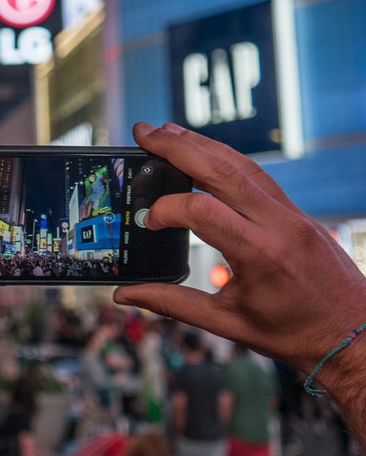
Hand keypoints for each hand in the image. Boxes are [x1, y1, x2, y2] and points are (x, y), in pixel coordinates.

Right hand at [114, 123, 365, 382]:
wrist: (357, 336)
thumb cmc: (294, 335)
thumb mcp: (229, 324)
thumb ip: (172, 303)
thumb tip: (124, 295)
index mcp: (261, 254)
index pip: (202, 210)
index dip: (166, 209)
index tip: (147, 221)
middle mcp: (280, 225)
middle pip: (221, 169)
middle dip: (178, 146)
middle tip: (143, 131)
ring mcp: (293, 215)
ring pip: (242, 164)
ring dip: (202, 144)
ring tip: (167, 132)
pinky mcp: (299, 213)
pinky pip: (259, 176)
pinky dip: (226, 159)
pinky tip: (205, 154)